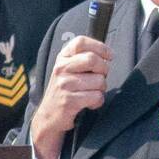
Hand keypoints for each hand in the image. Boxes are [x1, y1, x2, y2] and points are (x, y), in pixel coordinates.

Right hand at [29, 35, 111, 158]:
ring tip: (91, 93)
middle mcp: (61, 68)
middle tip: (100, 77)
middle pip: (92, 59)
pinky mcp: (69, 101)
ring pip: (98, 81)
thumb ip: (82, 58)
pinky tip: (89, 103)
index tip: (109, 55)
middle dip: (104, 69)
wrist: (49, 115)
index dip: (99, 47)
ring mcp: (64, 85)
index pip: (81, 42)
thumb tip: (108, 54)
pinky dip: (97, 102)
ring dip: (101, 89)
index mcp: (62, 58)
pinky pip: (96, 97)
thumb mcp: (68, 69)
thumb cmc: (65, 90)